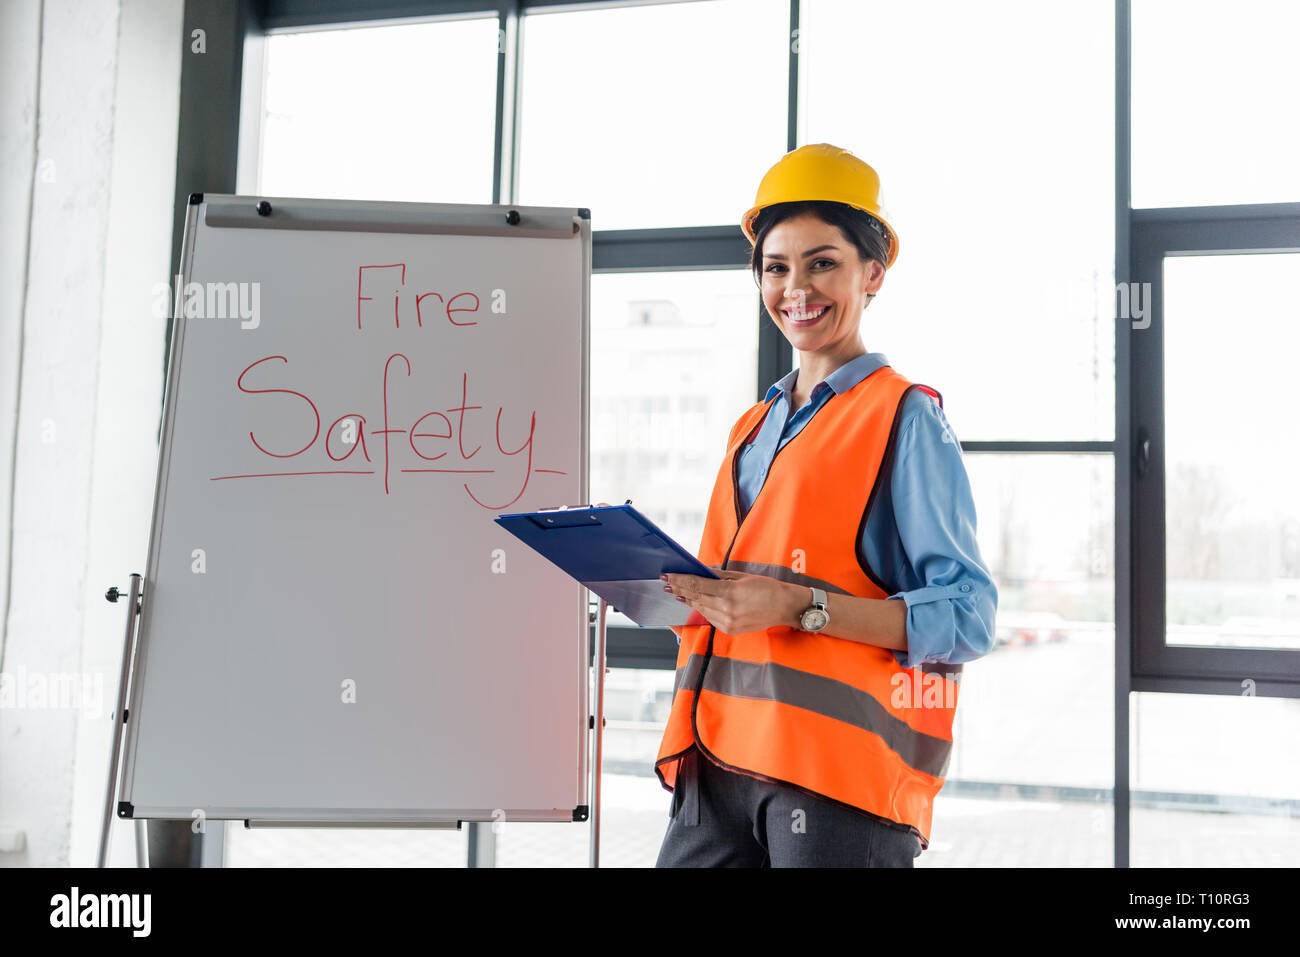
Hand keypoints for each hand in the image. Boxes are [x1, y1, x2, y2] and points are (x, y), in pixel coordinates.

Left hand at [662, 569, 805, 633]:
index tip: (668, 576)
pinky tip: (694, 603)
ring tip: (676, 593)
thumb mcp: (741, 576)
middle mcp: (726, 609)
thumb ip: (719, 575)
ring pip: (700, 609)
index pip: (697, 585)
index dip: (679, 580)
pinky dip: (701, 609)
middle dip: (679, 590)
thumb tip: (700, 570)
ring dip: (687, 600)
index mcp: (729, 592)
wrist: (784, 607)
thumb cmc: (766, 588)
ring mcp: (727, 621)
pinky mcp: (729, 629)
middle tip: (666, 584)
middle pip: (695, 597)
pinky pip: (710, 618)